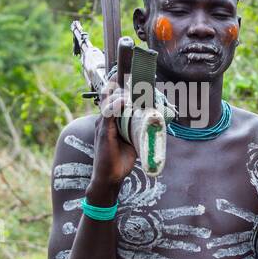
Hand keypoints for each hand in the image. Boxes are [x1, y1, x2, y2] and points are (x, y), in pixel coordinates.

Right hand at [87, 82, 138, 203]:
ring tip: (134, 91)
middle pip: (110, 96)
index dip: (121, 89)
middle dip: (123, 88)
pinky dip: (115, 106)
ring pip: (109, 102)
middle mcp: (104, 120)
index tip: (135, 80)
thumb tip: (155, 124)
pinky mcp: (103, 133)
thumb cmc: (120, 161)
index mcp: (110, 121)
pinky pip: (107, 114)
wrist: (110, 178)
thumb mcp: (132, 141)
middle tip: (139, 83)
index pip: (113, 99)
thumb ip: (138, 131)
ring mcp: (102, 125)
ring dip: (122, 95)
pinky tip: (124, 102)